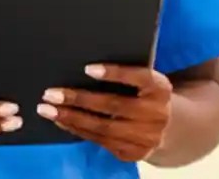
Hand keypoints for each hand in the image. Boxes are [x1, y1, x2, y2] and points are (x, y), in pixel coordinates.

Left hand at [38, 64, 172, 162]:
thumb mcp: (147, 81)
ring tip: (47, 109)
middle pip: (114, 106)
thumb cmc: (146, 94)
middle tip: (52, 93)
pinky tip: (62, 120)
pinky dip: (78, 130)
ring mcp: (146, 137)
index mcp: (160, 88)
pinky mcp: (133, 152)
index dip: (114, 73)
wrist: (171, 127)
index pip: (138, 77)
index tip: (87, 68)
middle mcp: (157, 113)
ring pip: (103, 128)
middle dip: (79, 99)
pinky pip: (100, 141)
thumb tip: (85, 67)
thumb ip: (128, 74)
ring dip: (71, 118)